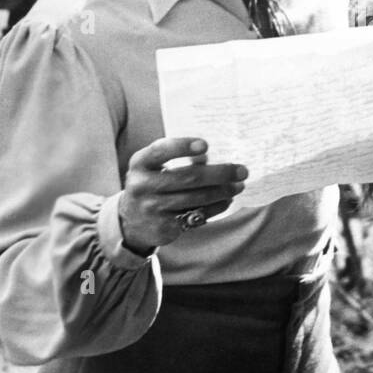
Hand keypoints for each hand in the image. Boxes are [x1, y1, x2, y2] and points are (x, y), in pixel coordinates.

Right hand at [118, 137, 247, 254]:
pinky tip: (227, 200)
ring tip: (238, 185)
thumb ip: (175, 159)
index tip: (206, 145)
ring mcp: (153, 208)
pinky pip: (196, 216)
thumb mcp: (153, 168)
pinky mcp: (164, 226)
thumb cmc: (151, 184)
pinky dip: (215, 207)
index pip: (161, 151)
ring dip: (222, 191)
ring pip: (196, 198)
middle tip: (242, 170)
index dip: (182, 146)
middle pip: (188, 177)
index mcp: (140, 163)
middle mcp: (143, 185)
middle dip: (220, 173)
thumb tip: (213, 155)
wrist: (131, 222)